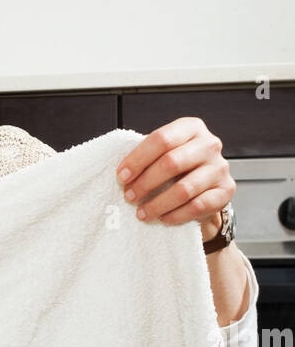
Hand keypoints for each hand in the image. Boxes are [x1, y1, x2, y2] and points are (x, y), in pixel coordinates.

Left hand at [115, 117, 234, 244]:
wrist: (206, 188)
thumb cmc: (177, 169)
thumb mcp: (163, 154)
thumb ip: (147, 156)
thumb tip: (121, 174)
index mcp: (191, 128)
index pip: (161, 139)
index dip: (138, 159)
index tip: (121, 177)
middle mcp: (210, 144)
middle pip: (172, 163)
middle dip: (145, 183)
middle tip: (129, 196)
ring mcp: (220, 167)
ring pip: (184, 189)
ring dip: (157, 204)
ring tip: (141, 213)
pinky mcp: (226, 191)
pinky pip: (197, 206)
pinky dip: (175, 215)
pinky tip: (162, 218)